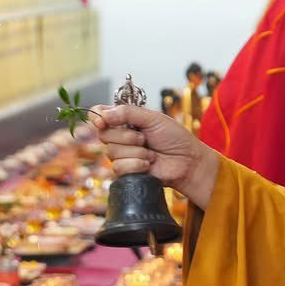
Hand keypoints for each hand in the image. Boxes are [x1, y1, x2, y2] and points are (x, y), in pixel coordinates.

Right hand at [88, 104, 220, 208]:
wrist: (188, 162)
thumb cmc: (174, 138)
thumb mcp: (153, 118)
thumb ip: (128, 113)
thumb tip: (104, 115)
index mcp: (126, 120)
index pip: (100, 114)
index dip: (97, 117)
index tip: (102, 121)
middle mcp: (121, 137)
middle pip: (103, 135)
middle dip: (126, 136)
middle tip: (145, 138)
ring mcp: (123, 155)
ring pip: (111, 152)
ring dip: (136, 152)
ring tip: (151, 154)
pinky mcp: (126, 172)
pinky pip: (119, 167)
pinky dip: (136, 164)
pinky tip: (149, 165)